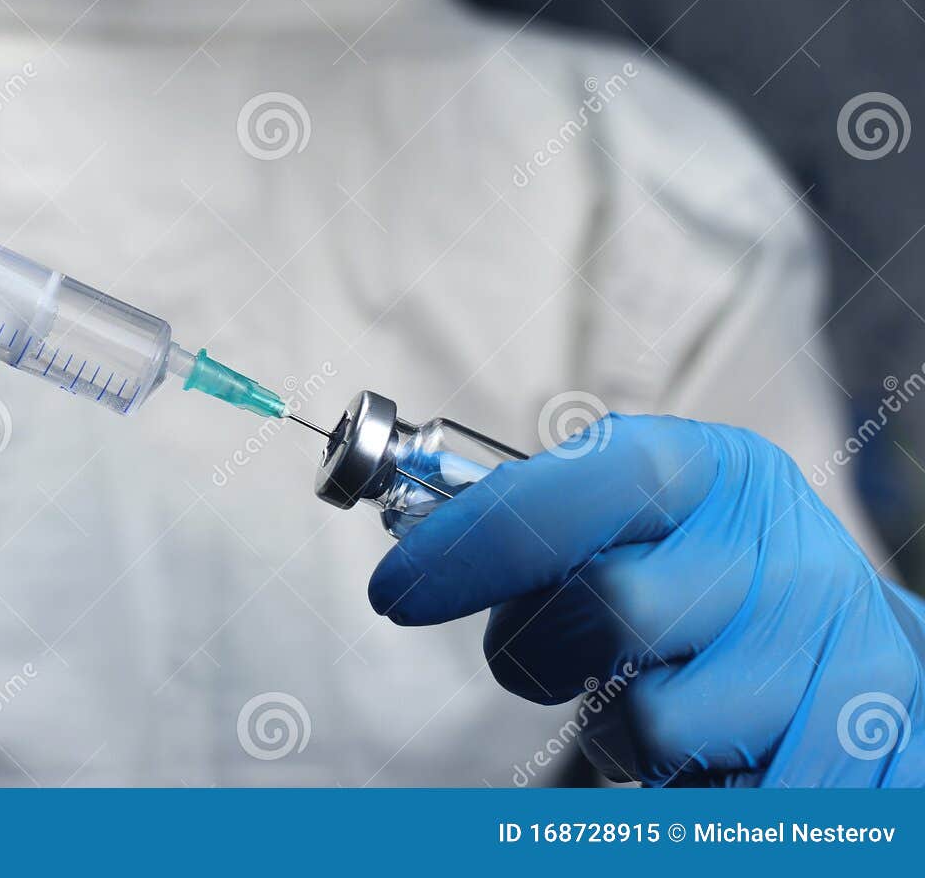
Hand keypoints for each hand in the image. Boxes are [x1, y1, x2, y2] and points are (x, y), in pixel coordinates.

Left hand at [368, 414, 923, 785]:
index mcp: (715, 471)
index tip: (396, 590)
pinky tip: (701, 755)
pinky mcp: (868, 744)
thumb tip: (412, 564)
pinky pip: (724, 793)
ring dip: (620, 730)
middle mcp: (784, 550)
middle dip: (540, 649)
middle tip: (548, 658)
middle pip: (608, 608)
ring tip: (653, 700)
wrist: (852, 647)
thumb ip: (545, 527)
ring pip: (657, 721)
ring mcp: (835, 648)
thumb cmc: (705, 584)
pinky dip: (682, 789)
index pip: (584, 485)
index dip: (479, 538)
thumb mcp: (639, 526)